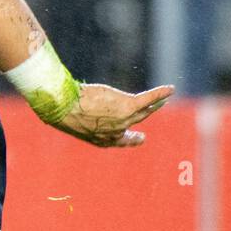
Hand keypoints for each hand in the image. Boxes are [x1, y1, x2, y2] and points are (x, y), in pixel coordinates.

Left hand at [45, 82, 173, 146]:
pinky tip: (170, 89)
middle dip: (143, 122)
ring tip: (164, 100)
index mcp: (101, 139)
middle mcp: (115, 132)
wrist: (63, 106)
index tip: (139, 138)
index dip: (130, 140)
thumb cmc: (61, 110)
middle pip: (134, 124)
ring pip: (143, 111)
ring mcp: (123, 119)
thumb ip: (76, 115)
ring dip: (156, 105)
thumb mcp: (70, 117)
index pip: (119, 141)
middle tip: (150, 121)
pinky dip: (160, 94)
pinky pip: (148, 99)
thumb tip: (63, 104)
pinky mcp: (127, 105)